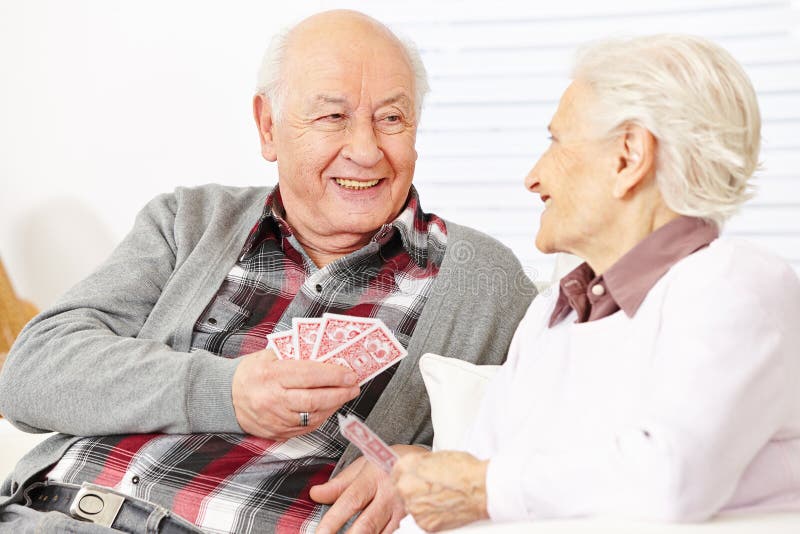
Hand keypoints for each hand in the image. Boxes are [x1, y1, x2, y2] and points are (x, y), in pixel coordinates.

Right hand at [232, 348, 359, 439]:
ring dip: (333, 406)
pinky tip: (329, 407)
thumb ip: (296, 356)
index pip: (308, 375)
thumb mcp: (269, 356)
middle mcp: (272, 400)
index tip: (350, 373)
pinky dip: (321, 417)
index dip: (333, 375)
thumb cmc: (251, 372)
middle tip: (354, 387)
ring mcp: (274, 420)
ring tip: (345, 395)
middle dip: (339, 393)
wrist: (225, 397)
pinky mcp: (277, 433)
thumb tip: (328, 356)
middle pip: (313, 399)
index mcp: (270, 376)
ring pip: (312, 416)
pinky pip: (306, 428)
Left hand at [311, 444, 425, 533]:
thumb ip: (340, 483)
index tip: (320, 533)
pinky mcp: (415, 521)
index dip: (333, 520)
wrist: (428, 463)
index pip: (350, 501)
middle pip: (366, 525)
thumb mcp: (365, 464)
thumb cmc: (392, 462)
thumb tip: (315, 494)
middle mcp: (390, 495)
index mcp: (375, 477)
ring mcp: (404, 510)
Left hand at [392, 451, 489, 531]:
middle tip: (430, 487)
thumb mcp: (437, 456)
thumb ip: (420, 463)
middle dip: (413, 489)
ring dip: (421, 503)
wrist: (480, 489)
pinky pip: (422, 519)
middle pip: (402, 489)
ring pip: (411, 505)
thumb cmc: (464, 470)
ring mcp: (414, 507)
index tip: (413, 477)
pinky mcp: (424, 523)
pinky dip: (430, 515)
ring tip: (440, 497)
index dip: (407, 474)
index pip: (395, 471)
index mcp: (407, 466)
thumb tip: (416, 468)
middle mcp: (406, 487)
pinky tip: (443, 506)